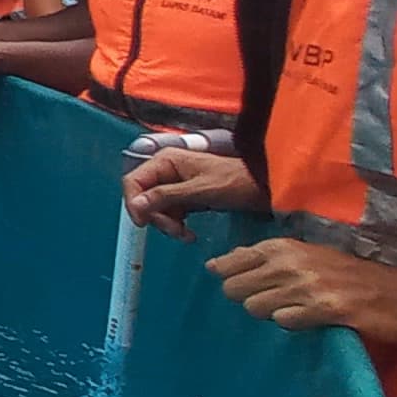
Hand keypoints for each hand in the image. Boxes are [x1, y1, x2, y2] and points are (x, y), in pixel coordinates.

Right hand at [123, 148, 263, 240]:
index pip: (134, 181)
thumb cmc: (236, 182)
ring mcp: (174, 185)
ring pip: (154, 209)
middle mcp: (166, 171)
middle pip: (143, 198)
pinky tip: (189, 233)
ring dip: (167, 225)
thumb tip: (137, 205)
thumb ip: (166, 196)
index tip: (143, 223)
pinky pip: (169, 214)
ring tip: (186, 235)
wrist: (263, 187)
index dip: (133, 203)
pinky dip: (176, 226)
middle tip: (176, 231)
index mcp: (166, 161)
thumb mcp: (200, 190)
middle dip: (156, 218)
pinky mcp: (184, 198)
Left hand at [207, 238, 396, 342]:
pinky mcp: (323, 309)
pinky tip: (309, 320)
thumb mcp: (306, 256)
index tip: (236, 283)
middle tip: (271, 301)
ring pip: (255, 307)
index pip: (233, 260)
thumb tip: (219, 263)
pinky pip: (284, 321)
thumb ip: (265, 258)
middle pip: (234, 288)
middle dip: (245, 299)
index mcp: (284, 246)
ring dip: (269, 313)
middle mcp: (290, 262)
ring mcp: (307, 285)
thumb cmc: (349, 275)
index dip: (227, 275)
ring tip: (294, 310)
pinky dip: (292, 324)